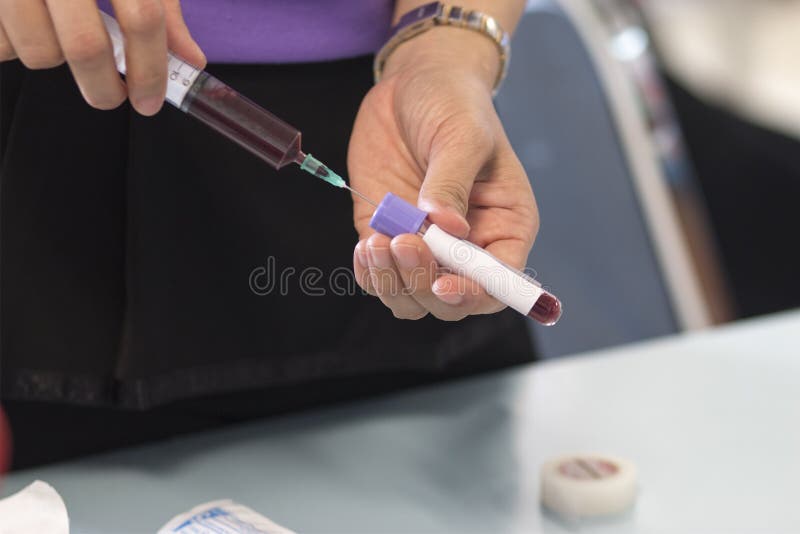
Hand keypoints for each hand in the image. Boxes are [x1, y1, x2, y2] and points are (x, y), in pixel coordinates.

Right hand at [0, 0, 204, 114]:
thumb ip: (164, 8)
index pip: (143, 17)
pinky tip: (26, 21)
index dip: (151, 69)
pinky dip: (14, 45)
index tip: (149, 100)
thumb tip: (189, 60)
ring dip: (56, 60)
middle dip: (104, 88)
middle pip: (86, 46)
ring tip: (60, 35)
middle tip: (112, 95)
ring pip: (38, 50)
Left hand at [349, 28, 538, 320]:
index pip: (497, 284)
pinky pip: (379, 278)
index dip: (472, 294)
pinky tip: (366, 246)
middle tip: (403, 241)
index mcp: (505, 227)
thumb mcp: (463, 135)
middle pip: (450, 302)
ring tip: (377, 241)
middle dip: (423, 283)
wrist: (413, 83)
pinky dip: (369, 273)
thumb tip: (446, 228)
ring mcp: (425, 247)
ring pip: (411, 298)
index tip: (443, 284)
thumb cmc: (454, 103)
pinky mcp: (389, 238)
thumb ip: (452, 183)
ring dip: (391, 282)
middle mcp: (468, 247)